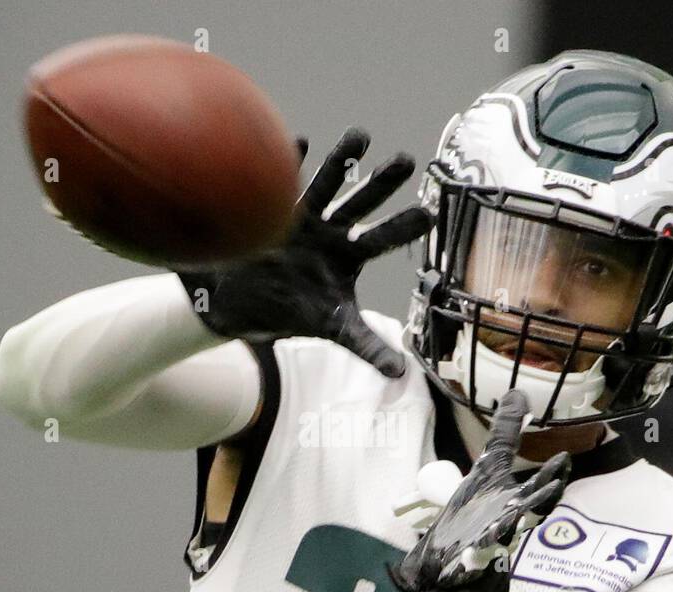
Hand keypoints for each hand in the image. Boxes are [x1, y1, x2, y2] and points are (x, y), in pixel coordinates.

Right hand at [176, 128, 431, 376]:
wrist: (244, 304)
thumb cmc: (294, 312)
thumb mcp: (334, 328)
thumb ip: (367, 345)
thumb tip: (401, 375)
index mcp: (349, 255)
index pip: (382, 238)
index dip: (403, 227)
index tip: (428, 214)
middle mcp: (331, 229)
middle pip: (361, 202)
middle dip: (382, 182)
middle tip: (406, 161)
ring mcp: (302, 217)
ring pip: (327, 184)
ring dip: (342, 159)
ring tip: (362, 135)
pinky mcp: (271, 211)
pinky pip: (282, 182)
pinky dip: (290, 164)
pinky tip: (300, 143)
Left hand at [389, 390, 570, 591]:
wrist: (450, 553)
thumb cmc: (476, 508)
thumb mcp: (489, 467)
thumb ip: (505, 435)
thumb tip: (518, 394)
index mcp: (517, 500)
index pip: (540, 488)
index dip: (552, 477)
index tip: (562, 460)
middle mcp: (510, 521)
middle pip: (531, 511)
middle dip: (540, 500)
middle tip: (552, 487)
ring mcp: (491, 542)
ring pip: (506, 535)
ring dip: (507, 529)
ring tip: (510, 521)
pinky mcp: (470, 559)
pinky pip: (476, 558)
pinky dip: (477, 554)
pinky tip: (474, 546)